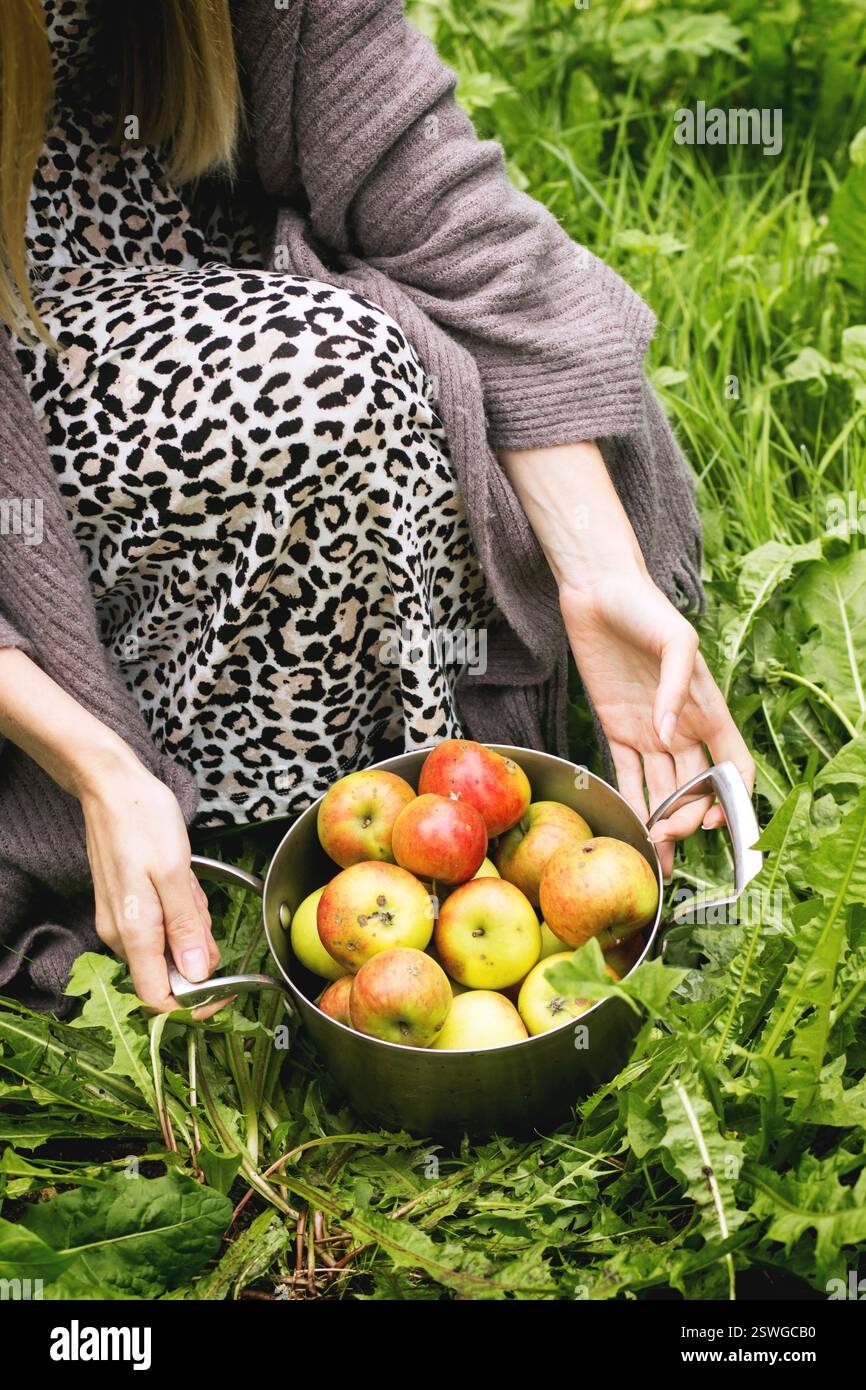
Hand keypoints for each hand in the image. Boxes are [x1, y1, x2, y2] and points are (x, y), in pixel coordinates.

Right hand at [80, 758, 219, 1011]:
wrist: (112, 787)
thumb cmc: (143, 821)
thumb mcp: (175, 872)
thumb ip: (185, 927)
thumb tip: (198, 975)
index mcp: (134, 933)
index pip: (159, 997)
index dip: (195, 1004)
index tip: (227, 988)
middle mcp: (122, 935)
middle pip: (171, 970)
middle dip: (198, 946)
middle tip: (201, 904)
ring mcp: (122, 920)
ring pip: (169, 943)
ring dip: (190, 921)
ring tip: (188, 885)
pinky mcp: (127, 906)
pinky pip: (161, 923)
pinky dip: (179, 907)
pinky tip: (181, 881)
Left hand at [559, 567, 754, 877]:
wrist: (597, 590)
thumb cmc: (644, 606)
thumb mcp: (675, 637)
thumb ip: (678, 685)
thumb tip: (669, 733)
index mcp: (707, 708)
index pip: (734, 765)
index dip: (732, 797)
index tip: (717, 821)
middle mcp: (682, 726)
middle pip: (696, 787)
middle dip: (688, 819)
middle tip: (668, 838)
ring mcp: (649, 730)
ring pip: (662, 789)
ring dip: (662, 822)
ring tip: (654, 855)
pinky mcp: (616, 728)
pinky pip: (628, 773)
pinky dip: (631, 800)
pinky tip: (630, 825)